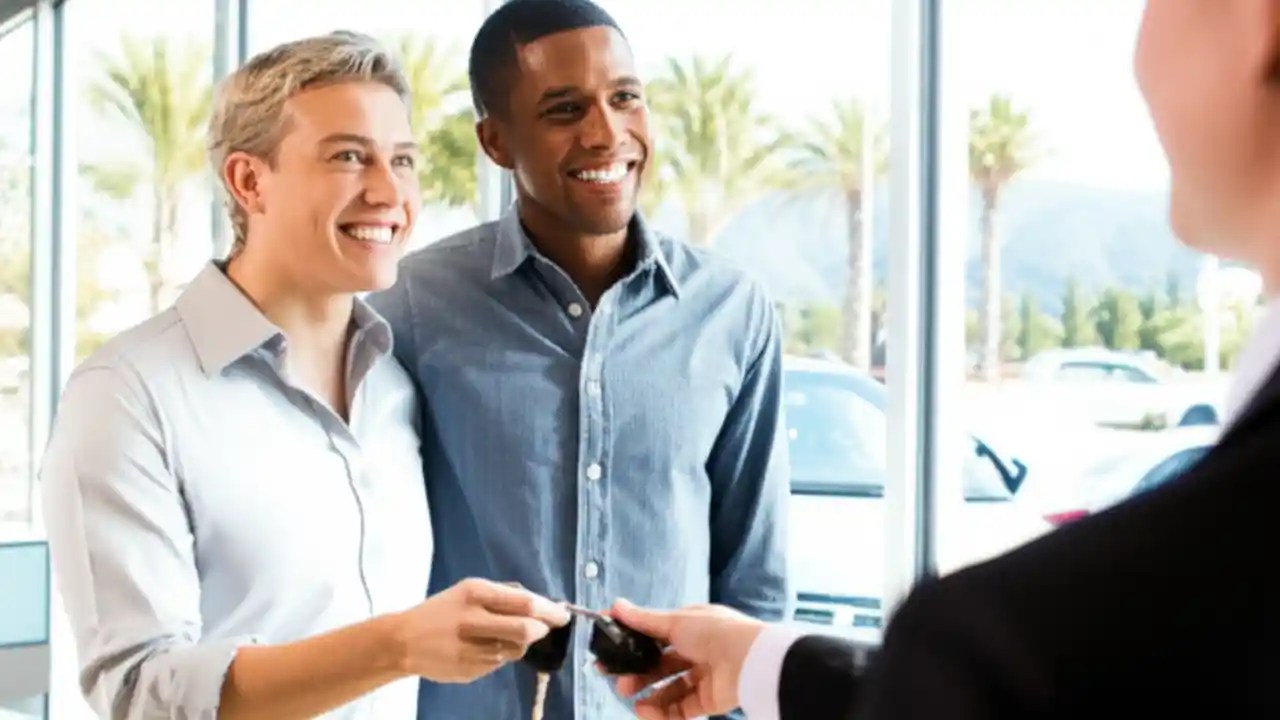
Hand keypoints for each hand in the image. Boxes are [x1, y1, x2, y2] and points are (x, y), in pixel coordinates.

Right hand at [385, 578, 569, 682]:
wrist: (403, 640)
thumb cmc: (443, 611)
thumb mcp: (469, 590)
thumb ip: (504, 595)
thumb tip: (543, 604)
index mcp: (475, 593)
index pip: (525, 603)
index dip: (550, 610)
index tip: (562, 614)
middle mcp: (472, 619)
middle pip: (525, 629)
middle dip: (542, 629)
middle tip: (546, 628)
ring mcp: (470, 648)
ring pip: (515, 649)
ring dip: (521, 643)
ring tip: (507, 636)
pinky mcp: (468, 670)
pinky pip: (498, 663)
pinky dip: (501, 655)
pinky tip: (485, 647)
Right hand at [605, 599, 765, 719]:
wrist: (750, 660)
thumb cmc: (713, 632)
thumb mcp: (676, 621)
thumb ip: (644, 620)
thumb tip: (614, 605)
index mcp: (689, 626)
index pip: (654, 635)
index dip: (631, 642)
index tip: (607, 650)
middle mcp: (695, 650)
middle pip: (659, 665)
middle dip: (637, 673)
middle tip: (617, 681)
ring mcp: (702, 676)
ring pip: (668, 689)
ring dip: (648, 695)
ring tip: (633, 700)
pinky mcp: (708, 700)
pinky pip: (681, 708)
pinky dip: (663, 712)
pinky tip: (646, 711)